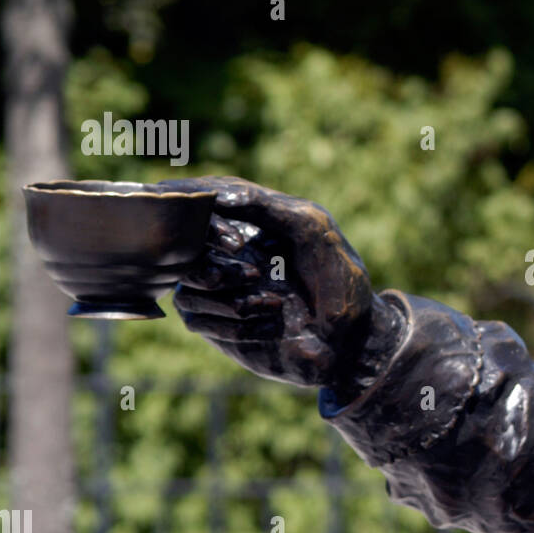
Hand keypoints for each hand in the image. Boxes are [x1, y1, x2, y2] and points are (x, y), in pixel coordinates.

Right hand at [166, 177, 373, 388]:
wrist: (353, 337)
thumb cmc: (338, 277)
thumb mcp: (310, 227)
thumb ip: (265, 205)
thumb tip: (215, 196)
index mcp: (243, 221)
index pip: (196, 207)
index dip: (206, 222)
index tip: (237, 243)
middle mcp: (223, 254)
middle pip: (180, 252)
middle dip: (218, 267)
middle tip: (258, 275)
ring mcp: (217, 290)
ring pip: (186, 289)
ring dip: (231, 300)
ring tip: (276, 304)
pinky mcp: (217, 326)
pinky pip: (197, 321)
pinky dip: (235, 325)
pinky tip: (273, 324)